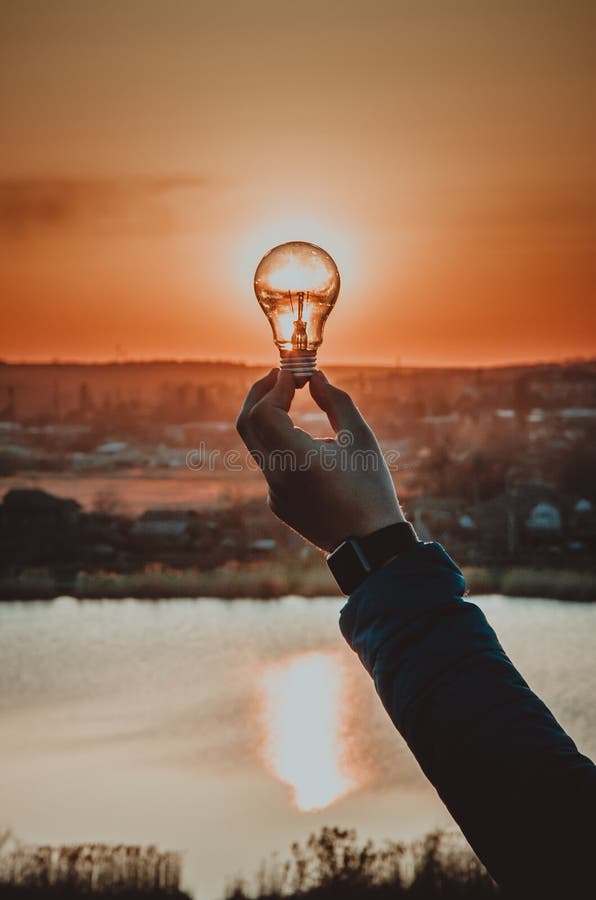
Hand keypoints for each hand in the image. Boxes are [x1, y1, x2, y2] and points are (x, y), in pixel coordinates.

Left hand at [236, 369, 403, 550]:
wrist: (370, 544)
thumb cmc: (371, 488)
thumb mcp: (361, 438)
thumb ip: (336, 401)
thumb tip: (315, 377)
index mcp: (298, 461)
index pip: (264, 412)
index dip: (275, 387)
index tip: (293, 374)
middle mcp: (278, 478)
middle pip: (247, 424)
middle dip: (259, 394)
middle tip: (278, 376)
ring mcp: (274, 493)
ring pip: (257, 444)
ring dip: (269, 418)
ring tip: (291, 399)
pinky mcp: (277, 503)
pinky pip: (270, 465)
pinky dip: (280, 444)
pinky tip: (307, 444)